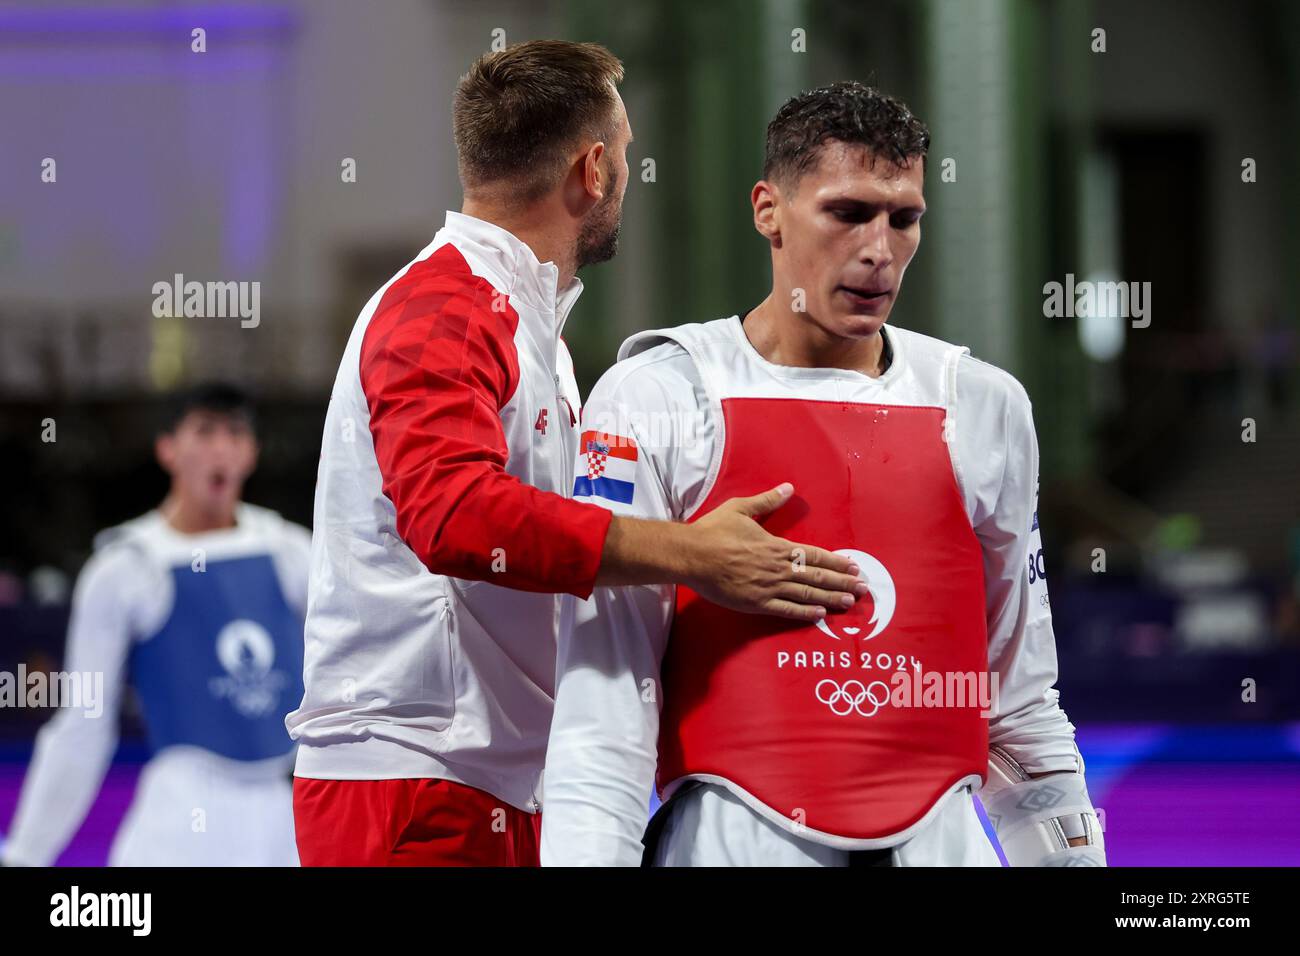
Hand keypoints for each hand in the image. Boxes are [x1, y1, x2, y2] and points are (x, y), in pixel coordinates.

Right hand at [685, 483, 866, 621]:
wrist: (691, 555)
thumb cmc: (714, 531)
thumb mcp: (741, 509)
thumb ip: (767, 501)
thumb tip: (788, 488)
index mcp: (776, 545)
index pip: (814, 555)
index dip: (836, 562)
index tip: (853, 566)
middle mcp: (778, 568)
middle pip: (817, 576)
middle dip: (842, 582)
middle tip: (863, 587)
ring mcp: (768, 588)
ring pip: (806, 594)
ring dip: (831, 598)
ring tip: (849, 602)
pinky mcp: (756, 604)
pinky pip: (786, 610)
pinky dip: (805, 613)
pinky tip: (820, 614)